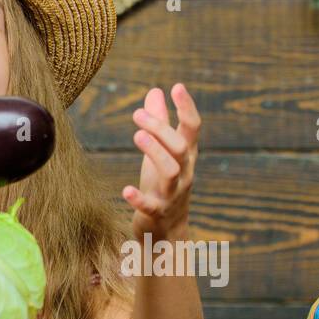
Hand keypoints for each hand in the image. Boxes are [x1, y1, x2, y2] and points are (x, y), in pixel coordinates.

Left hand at [125, 84, 198, 240]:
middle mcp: (184, 173)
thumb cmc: (163, 185)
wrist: (167, 231)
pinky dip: (138, 198)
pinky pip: (151, 206)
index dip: (187, 108)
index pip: (193, 129)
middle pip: (179, 147)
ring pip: (171, 171)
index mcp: (186, 156)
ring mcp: (172, 194)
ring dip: (155, 152)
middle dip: (160, 128)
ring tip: (137, 135)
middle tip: (136, 113)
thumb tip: (156, 91)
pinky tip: (125, 190)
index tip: (177, 87)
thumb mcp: (162, 152)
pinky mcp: (157, 213)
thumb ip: (160, 122)